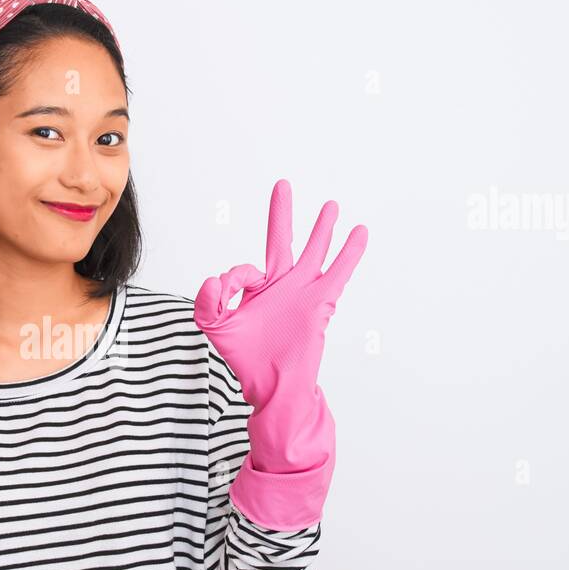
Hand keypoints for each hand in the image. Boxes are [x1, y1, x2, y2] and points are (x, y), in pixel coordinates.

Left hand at [193, 179, 367, 530]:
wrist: (272, 385)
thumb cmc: (245, 360)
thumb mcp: (215, 327)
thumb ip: (209, 301)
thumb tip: (215, 277)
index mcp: (255, 290)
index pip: (244, 269)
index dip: (235, 279)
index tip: (232, 292)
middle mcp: (280, 286)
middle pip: (281, 240)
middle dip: (281, 213)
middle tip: (282, 184)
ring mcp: (302, 292)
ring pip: (313, 251)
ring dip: (321, 229)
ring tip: (330, 205)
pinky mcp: (320, 302)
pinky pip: (338, 272)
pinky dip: (349, 252)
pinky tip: (360, 232)